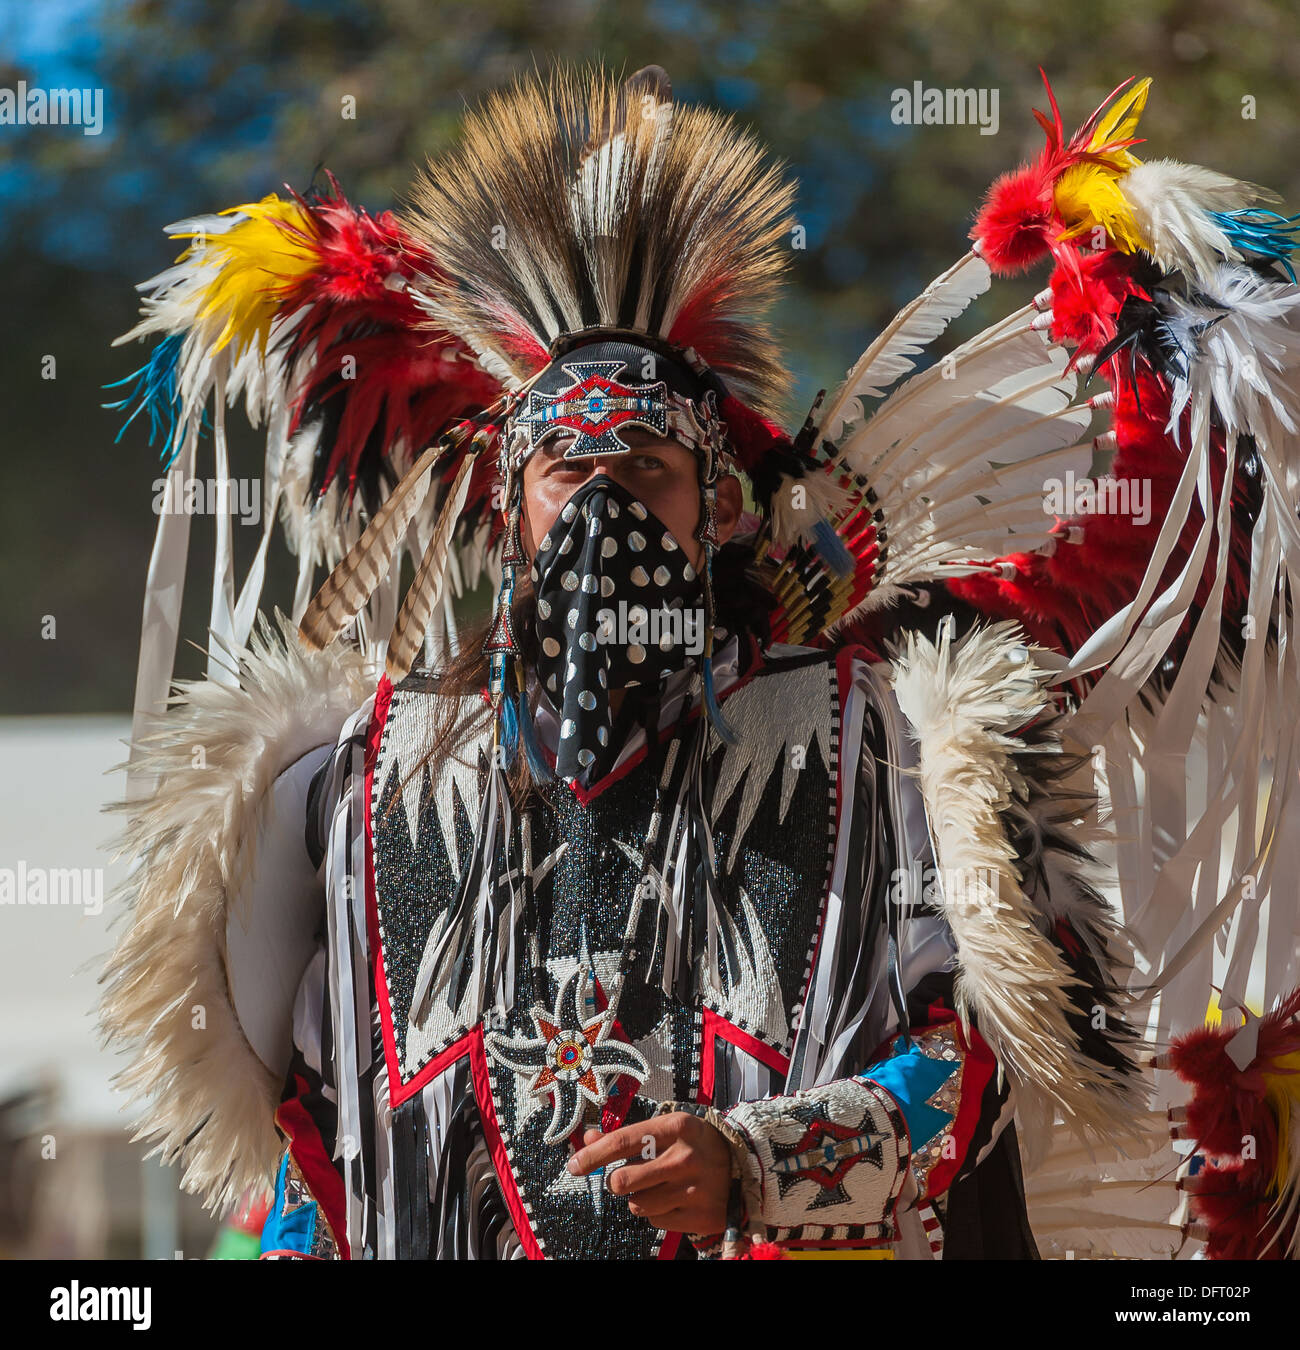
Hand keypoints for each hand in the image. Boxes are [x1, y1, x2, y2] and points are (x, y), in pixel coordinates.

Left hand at [566, 1111, 732, 1234]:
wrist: (745, 1165)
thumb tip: (587, 1139)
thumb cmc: (694, 1143)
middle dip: (618, 1182)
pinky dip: (657, 1212)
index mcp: (676, 1127)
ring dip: (639, 1198)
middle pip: (623, 1181)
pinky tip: (673, 1199)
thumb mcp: (665, 1128)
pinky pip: (656, 1221)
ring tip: (659, 1186)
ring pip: (636, 1205)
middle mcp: (684, 1158)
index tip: (573, 1165)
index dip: (592, 1156)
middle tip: (629, 1176)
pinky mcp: (699, 1216)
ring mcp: (693, 1189)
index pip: (622, 1142)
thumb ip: (625, 1135)